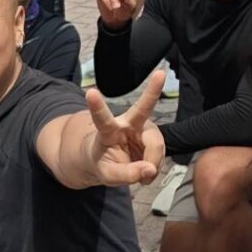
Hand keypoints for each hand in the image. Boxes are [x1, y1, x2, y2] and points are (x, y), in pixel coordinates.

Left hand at [80, 70, 166, 186]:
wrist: (110, 163)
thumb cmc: (103, 163)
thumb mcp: (107, 175)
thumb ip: (126, 174)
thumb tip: (150, 170)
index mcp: (109, 131)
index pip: (102, 118)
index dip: (97, 106)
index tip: (90, 91)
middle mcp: (128, 124)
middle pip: (142, 110)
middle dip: (152, 91)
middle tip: (160, 74)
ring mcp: (143, 129)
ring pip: (156, 144)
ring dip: (152, 164)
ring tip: (143, 177)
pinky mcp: (154, 137)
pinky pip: (161, 154)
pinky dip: (155, 167)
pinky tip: (147, 171)